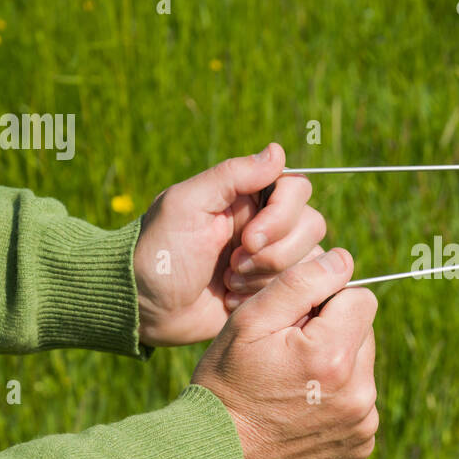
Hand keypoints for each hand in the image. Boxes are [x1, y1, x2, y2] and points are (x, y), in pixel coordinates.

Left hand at [133, 144, 326, 346]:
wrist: (146, 307)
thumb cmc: (159, 251)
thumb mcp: (185, 205)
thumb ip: (232, 175)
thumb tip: (277, 150)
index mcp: (248, 195)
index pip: (297, 188)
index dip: (282, 215)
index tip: (248, 239)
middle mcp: (267, 223)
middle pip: (311, 225)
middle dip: (274, 252)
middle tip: (232, 265)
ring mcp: (273, 258)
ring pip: (309, 259)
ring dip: (267, 276)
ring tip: (229, 283)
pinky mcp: (272, 289)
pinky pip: (299, 289)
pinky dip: (265, 296)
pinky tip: (233, 299)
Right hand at [191, 248, 378, 458]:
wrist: (216, 456)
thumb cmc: (227, 382)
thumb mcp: (250, 321)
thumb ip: (301, 282)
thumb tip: (343, 260)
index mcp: (333, 355)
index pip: (361, 298)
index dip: (328, 301)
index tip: (296, 321)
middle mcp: (359, 392)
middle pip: (364, 333)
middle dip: (334, 333)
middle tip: (289, 354)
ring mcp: (363, 423)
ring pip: (363, 368)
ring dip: (337, 366)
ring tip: (293, 384)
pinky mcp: (361, 445)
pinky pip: (360, 403)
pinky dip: (338, 400)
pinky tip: (302, 409)